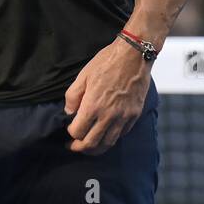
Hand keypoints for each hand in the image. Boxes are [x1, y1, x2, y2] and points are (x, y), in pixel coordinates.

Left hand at [63, 37, 152, 154]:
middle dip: (79, 148)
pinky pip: (122, 134)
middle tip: (73, 147)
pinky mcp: (134, 115)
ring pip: (108, 143)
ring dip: (96, 149)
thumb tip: (69, 113)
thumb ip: (73, 96)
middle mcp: (108, 115)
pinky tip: (105, 134)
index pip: (78, 132)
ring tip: (88, 147)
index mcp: (93, 106)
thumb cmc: (106, 62)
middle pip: (92, 143)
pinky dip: (112, 138)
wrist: (134, 55)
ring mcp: (123, 117)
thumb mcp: (83, 76)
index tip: (68, 131)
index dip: (70, 134)